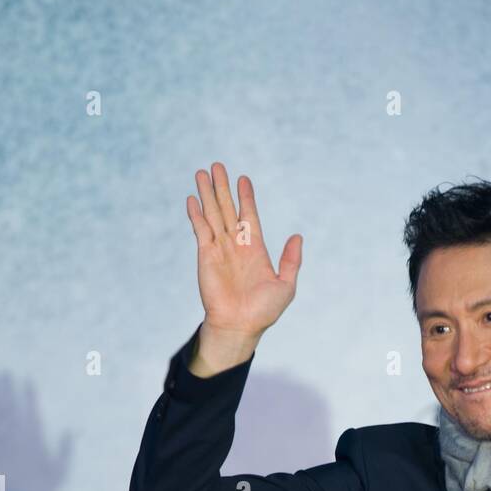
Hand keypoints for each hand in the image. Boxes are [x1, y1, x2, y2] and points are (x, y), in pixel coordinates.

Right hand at [187, 163, 301, 342]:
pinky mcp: (205, 255)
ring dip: (207, 193)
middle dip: (222, 187)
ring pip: (212, 214)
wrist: (240, 326)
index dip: (245, 197)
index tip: (243, 178)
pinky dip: (196, 214)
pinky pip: (200, 230)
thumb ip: (291, 260)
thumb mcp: (286, 285)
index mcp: (255, 249)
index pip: (248, 215)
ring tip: (202, 172)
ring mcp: (219, 249)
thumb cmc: (263, 311)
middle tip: (217, 165)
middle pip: (227, 209)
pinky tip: (193, 198)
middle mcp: (235, 246)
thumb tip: (297, 236)